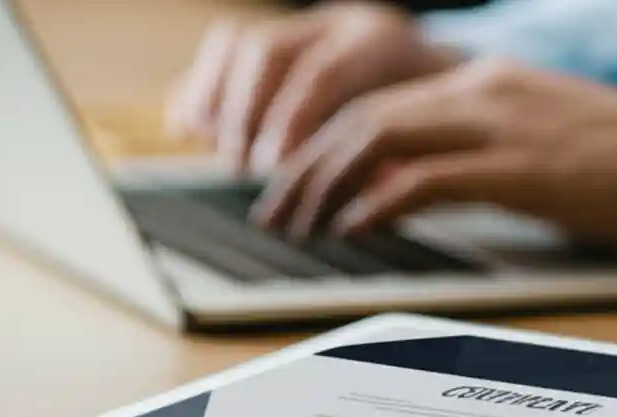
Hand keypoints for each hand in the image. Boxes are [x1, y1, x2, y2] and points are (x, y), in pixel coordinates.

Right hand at [165, 2, 458, 172]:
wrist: (423, 88)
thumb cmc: (424, 128)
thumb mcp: (422, 141)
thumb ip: (395, 160)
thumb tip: (377, 192)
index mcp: (377, 42)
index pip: (323, 70)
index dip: (292, 119)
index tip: (274, 166)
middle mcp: (331, 25)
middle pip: (268, 49)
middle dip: (247, 111)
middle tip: (243, 167)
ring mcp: (295, 29)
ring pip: (237, 42)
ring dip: (217, 100)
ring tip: (218, 152)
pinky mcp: (265, 47)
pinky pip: (217, 54)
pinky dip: (198, 90)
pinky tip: (191, 132)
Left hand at [253, 60, 616, 251]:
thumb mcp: (533, 137)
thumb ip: (470, 149)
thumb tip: (406, 184)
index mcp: (481, 82)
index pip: (377, 104)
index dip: (321, 146)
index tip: (291, 184)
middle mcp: (481, 92)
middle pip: (364, 119)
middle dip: (306, 167)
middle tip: (274, 211)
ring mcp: (500, 126)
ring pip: (382, 140)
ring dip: (328, 184)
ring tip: (300, 224)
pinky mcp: (521, 169)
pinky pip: (428, 178)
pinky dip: (380, 201)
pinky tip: (354, 227)